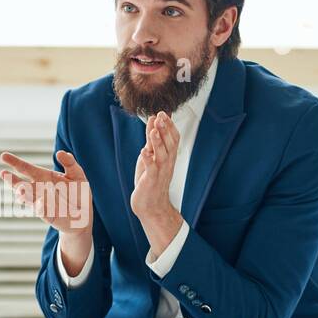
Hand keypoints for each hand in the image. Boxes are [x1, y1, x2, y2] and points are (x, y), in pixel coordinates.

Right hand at [0, 149, 94, 274]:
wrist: (83, 216)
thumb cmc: (78, 193)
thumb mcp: (77, 175)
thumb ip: (70, 163)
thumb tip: (60, 152)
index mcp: (43, 177)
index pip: (27, 168)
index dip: (15, 162)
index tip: (3, 156)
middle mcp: (38, 189)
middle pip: (21, 183)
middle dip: (12, 179)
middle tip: (2, 172)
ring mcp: (40, 203)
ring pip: (27, 198)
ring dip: (23, 194)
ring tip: (20, 191)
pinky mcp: (46, 215)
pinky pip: (40, 210)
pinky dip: (39, 206)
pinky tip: (40, 201)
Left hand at [130, 112, 183, 257]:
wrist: (151, 205)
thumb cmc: (150, 179)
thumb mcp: (151, 155)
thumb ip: (152, 139)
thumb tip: (153, 120)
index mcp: (168, 156)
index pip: (173, 138)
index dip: (169, 125)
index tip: (163, 112)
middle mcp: (167, 163)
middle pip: (169, 144)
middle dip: (165, 130)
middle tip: (160, 116)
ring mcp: (160, 172)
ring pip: (161, 155)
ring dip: (157, 142)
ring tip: (152, 130)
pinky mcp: (151, 181)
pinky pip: (151, 169)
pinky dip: (148, 160)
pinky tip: (144, 151)